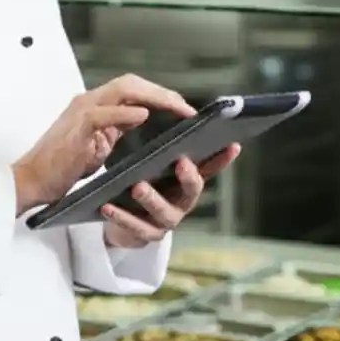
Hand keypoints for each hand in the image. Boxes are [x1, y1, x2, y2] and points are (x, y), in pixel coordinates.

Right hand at [12, 75, 194, 215]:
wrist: (32, 180)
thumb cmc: (61, 166)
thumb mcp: (96, 144)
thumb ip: (115, 128)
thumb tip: (140, 116)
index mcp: (93, 106)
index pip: (130, 89)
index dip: (157, 93)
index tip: (181, 106)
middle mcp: (87, 102)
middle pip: (130, 84)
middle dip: (162, 93)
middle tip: (186, 108)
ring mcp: (81, 112)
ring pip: (121, 91)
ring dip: (153, 97)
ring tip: (177, 108)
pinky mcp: (76, 129)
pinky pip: (103, 114)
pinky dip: (124, 113)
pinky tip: (143, 116)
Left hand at [101, 145, 240, 247]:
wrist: (120, 221)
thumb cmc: (141, 181)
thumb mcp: (152, 163)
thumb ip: (163, 144)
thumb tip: (170, 105)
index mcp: (186, 180)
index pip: (210, 167)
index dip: (223, 158)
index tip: (232, 144)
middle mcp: (182, 200)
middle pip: (193, 189)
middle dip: (189, 177)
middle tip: (181, 162)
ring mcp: (166, 220)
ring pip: (163, 211)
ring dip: (151, 198)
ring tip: (137, 187)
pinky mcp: (146, 235)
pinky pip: (135, 228)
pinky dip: (121, 217)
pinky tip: (107, 206)